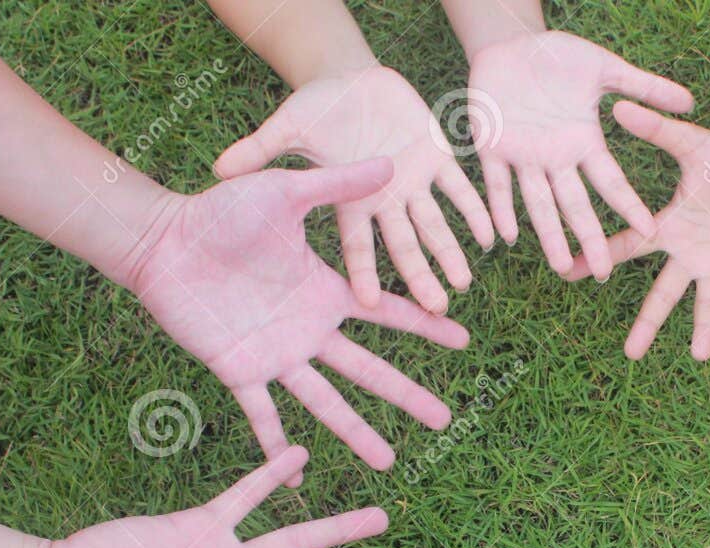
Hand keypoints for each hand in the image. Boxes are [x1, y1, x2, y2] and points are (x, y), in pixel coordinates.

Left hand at [123, 163, 467, 471]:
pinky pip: (263, 416)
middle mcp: (308, 331)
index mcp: (324, 292)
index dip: (426, 328)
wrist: (162, 240)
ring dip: (357, 433)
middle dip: (408, 396)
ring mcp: (276, 356)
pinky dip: (275, 448)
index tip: (463, 341)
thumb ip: (335, 187)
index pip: (387, 314)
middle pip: (370, 371)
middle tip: (445, 422)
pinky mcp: (240, 371)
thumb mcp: (284, 195)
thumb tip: (392, 163)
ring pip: (326, 403)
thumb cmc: (219, 212)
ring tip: (388, 462)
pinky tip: (294, 479)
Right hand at [215, 68, 493, 314]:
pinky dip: (475, 210)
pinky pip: (461, 189)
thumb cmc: (314, 107)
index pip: (357, 248)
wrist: (347, 79)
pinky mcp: (437, 159)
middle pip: (404, 248)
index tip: (370, 305)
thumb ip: (261, 149)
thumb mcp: (288, 125)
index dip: (364, 274)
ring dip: (450, 253)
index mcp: (350, 205)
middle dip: (420, 277)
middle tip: (437, 307)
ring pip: (435, 226)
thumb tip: (219, 168)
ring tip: (465, 281)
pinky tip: (490, 236)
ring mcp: (413, 184)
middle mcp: (385, 204)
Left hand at [468, 31, 692, 276]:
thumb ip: (644, 86)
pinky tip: (506, 236)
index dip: (628, 207)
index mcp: (584, 143)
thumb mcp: (603, 68)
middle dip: (590, 239)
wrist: (511, 42)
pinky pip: (496, 185)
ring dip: (549, 236)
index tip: (650, 232)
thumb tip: (690, 102)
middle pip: (576, 205)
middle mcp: (556, 159)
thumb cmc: (557, 55)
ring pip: (538, 204)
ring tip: (560, 267)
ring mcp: (524, 157)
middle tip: (603, 273)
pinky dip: (500, 209)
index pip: (610, 182)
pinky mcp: (491, 148)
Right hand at [572, 103, 709, 359]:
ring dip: (705, 329)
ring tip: (700, 356)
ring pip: (709, 302)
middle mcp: (690, 255)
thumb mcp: (690, 143)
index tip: (570, 274)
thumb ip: (657, 130)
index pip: (629, 247)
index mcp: (670, 229)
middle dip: (647, 324)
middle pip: (664, 295)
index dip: (600, 258)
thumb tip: (617, 106)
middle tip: (630, 355)